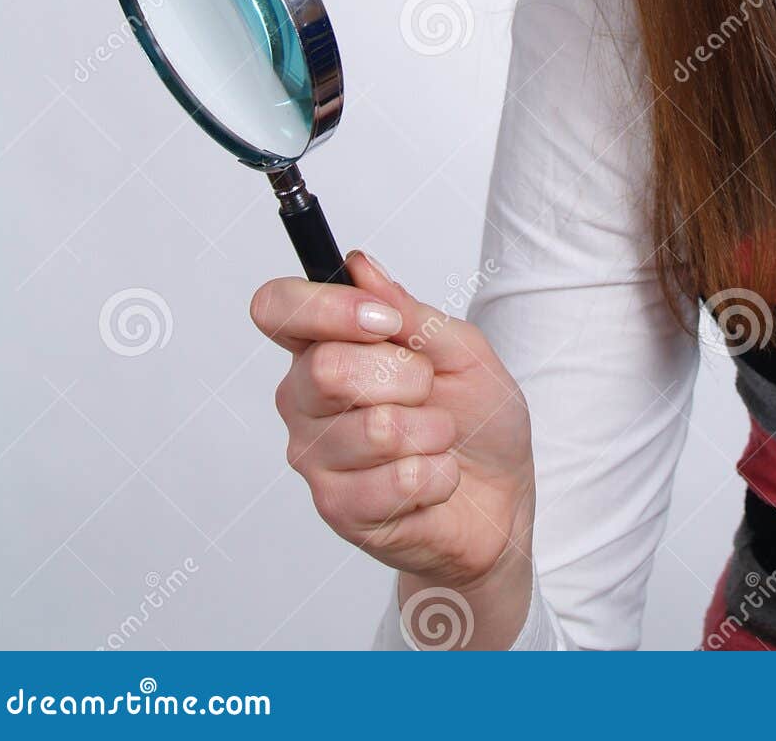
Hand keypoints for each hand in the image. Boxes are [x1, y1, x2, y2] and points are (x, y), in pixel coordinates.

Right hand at [250, 248, 535, 646]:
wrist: (499, 497)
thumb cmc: (476, 417)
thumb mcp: (460, 349)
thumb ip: (410, 312)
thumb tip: (359, 267)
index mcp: (324, 345)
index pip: (277, 308)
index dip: (326, 307)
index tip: (384, 319)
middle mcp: (304, 399)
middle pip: (327, 368)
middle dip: (406, 375)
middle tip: (426, 390)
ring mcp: (315, 457)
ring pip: (376, 427)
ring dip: (432, 430)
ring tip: (435, 439)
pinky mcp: (337, 509)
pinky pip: (400, 479)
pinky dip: (439, 474)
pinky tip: (433, 478)